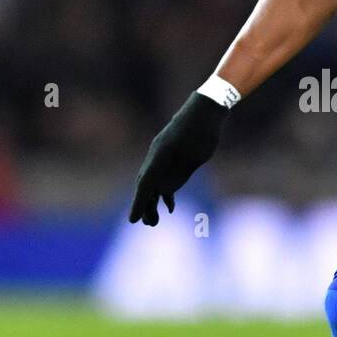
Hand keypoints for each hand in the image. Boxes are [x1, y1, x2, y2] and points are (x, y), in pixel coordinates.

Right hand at [128, 92, 228, 224]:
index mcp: (160, 155)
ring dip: (153, 203)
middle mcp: (157, 158)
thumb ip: (180, 173)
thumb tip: (164, 193)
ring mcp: (163, 160)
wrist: (204, 112)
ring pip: (153, 185)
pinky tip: (169, 207)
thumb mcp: (196, 154)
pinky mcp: (172, 161)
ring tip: (153, 222)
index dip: (138, 203)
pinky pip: (164, 180)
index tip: (133, 219)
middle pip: (146, 186)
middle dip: (144, 206)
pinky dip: (165, 195)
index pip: (145, 184)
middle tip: (148, 224)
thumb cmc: (201, 131)